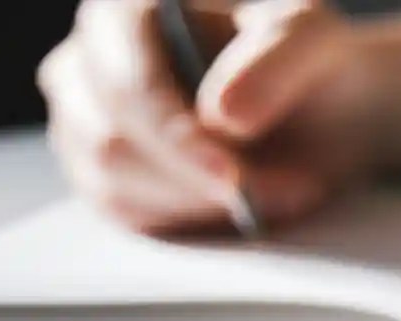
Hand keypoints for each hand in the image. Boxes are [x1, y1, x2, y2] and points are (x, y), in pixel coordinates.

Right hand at [37, 0, 376, 233]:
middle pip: (110, 142)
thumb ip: (277, 62)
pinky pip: (123, 212)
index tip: (232, 176)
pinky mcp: (101, 174)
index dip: (176, 136)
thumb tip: (222, 114)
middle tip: (280, 192)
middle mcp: (89, 63)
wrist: (315, 105)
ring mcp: (85, 122)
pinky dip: (185, 219)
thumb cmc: (303, 61)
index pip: (127, 82)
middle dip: (196, 181)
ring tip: (276, 194)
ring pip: (112, 184)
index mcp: (125, 12)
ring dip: (197, 204)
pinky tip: (238, 205)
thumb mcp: (314, 42)